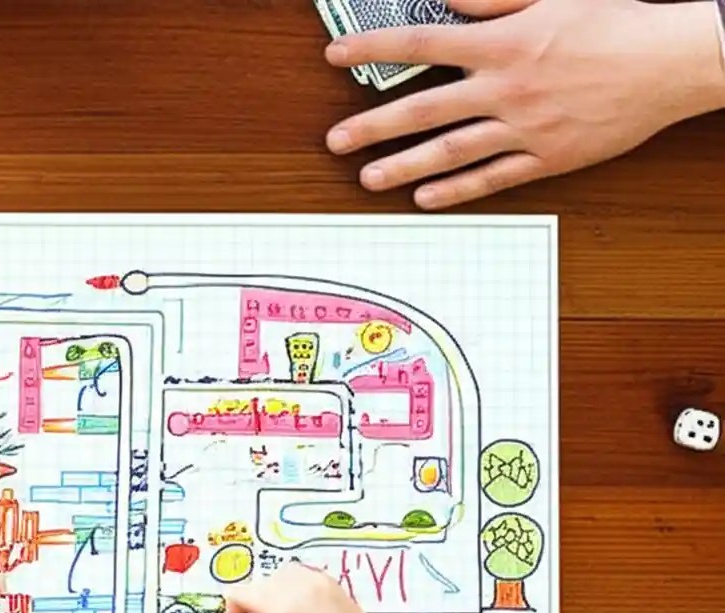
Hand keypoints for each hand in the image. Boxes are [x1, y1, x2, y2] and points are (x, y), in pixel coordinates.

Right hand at [202, 564, 460, 612]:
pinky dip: (291, 590)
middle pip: (257, 584)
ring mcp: (321, 582)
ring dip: (272, 595)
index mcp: (286, 606)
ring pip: (278, 576)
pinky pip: (300, 576)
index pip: (239, 594)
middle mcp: (302, 585)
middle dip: (253, 606)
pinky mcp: (334, 585)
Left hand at [324, 0, 724, 208]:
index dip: (373, 49)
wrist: (670, 63)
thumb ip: (489, 0)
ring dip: (404, 166)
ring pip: (451, 152)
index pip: (421, 45)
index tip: (337, 56)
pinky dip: (457, 191)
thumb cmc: (613, 24)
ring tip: (369, 179)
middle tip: (336, 141)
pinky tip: (425, 199)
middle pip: (423, 110)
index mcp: (503, 44)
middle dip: (373, 126)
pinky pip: (493, 178)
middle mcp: (506, 89)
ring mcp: (525, 128)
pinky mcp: (547, 157)